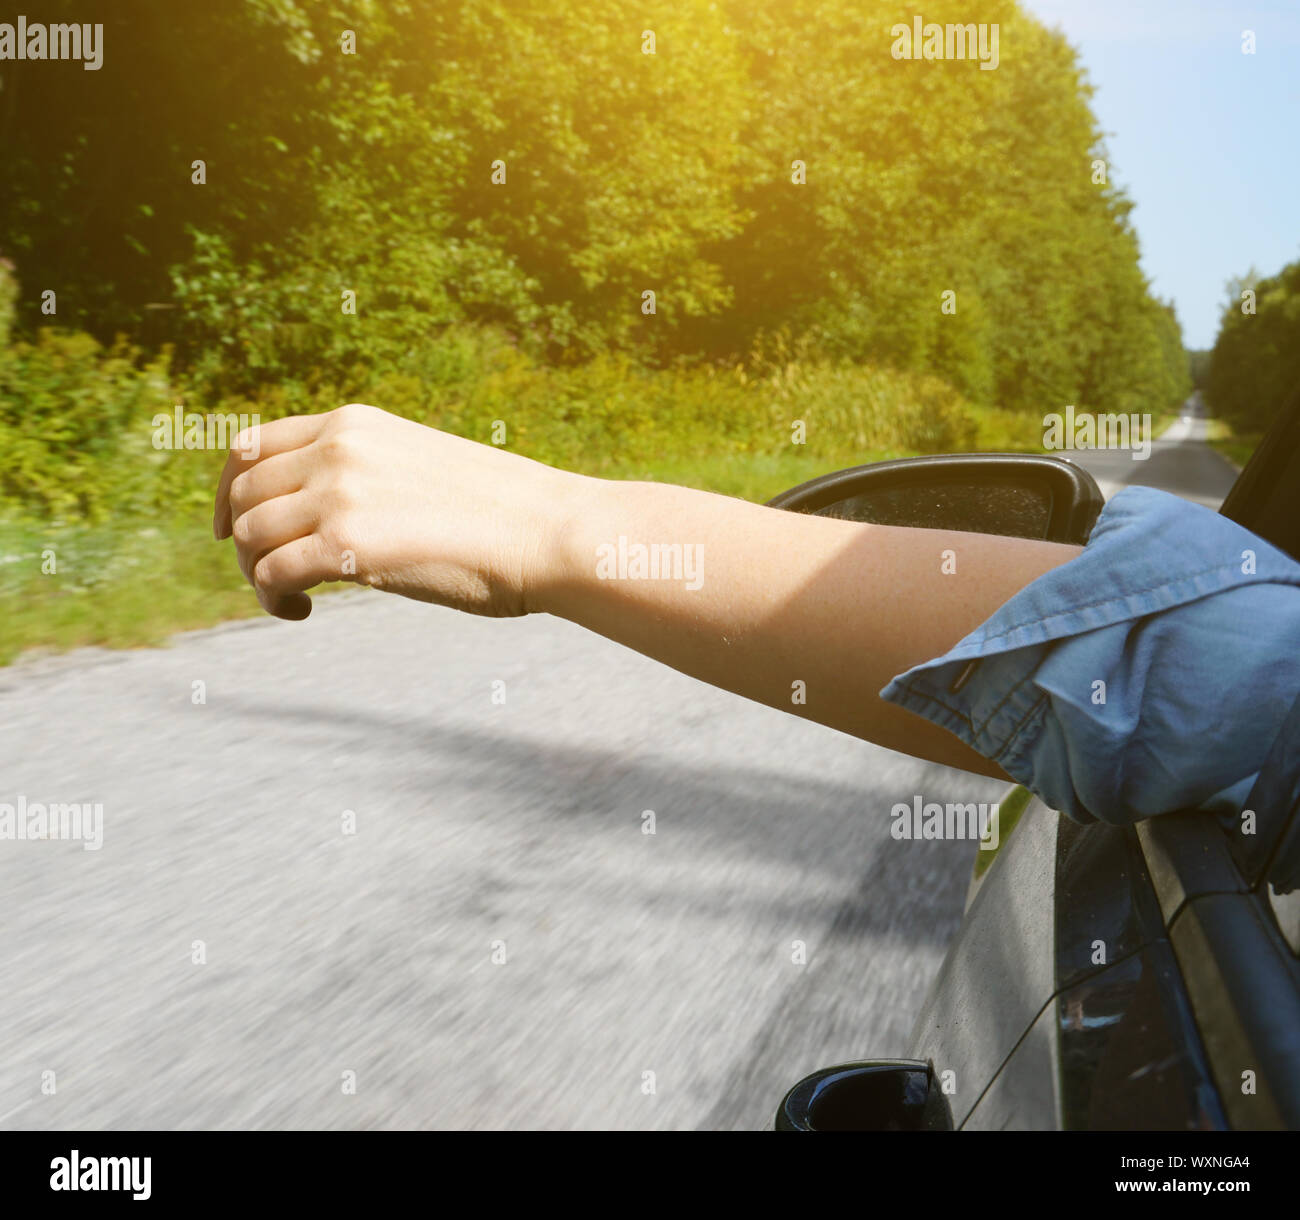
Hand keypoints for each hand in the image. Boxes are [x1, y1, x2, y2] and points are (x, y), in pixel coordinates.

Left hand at [213, 403, 576, 619]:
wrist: (547, 532)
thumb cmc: (500, 513)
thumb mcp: (419, 464)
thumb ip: (367, 474)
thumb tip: (325, 517)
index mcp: (354, 424)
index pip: (252, 445)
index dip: (228, 490)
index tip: (231, 527)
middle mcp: (338, 449)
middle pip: (244, 494)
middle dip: (244, 544)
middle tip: (272, 579)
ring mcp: (339, 494)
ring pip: (251, 536)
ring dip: (258, 576)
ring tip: (295, 599)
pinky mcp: (346, 545)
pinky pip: (271, 575)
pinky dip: (273, 600)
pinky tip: (302, 612)